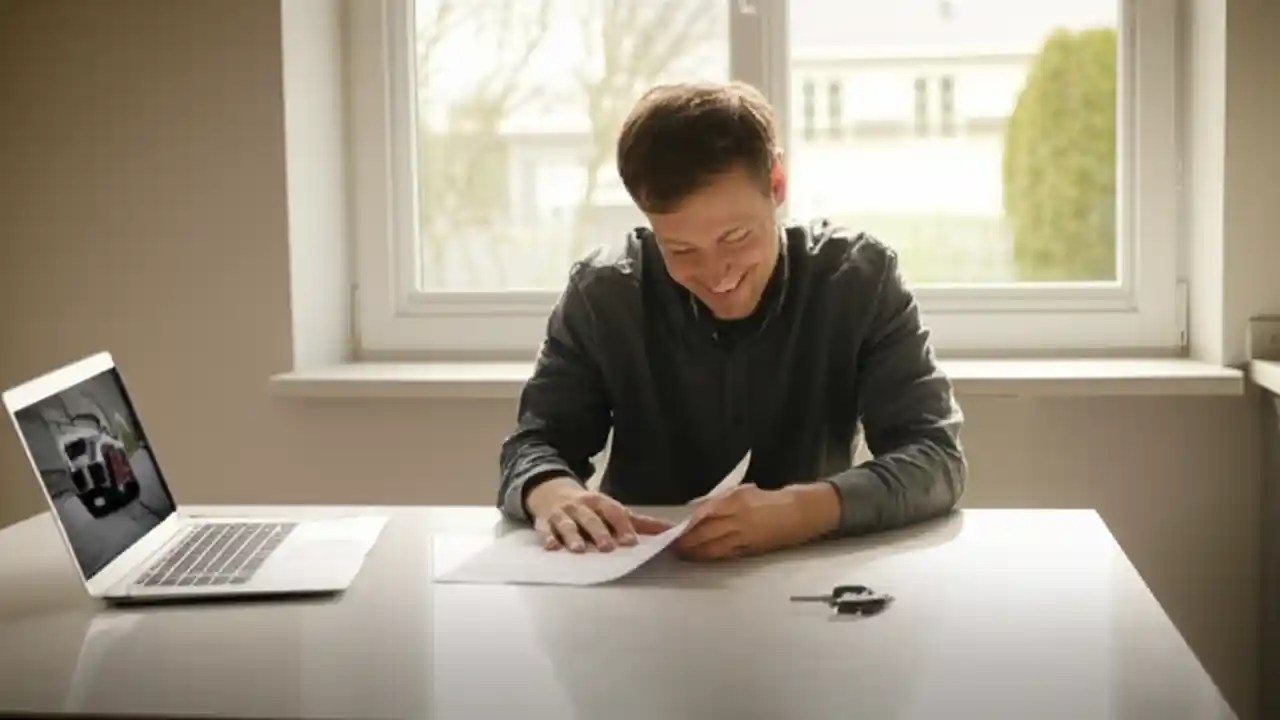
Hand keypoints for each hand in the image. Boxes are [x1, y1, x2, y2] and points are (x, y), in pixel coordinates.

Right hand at [526, 476, 674, 552]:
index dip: (623, 526)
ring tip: (579, 550)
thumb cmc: (589, 506)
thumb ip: (639, 522)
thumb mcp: (612, 509)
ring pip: (568, 524)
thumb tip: (671, 530)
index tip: (631, 541)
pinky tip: (552, 547)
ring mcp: (562, 513)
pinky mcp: (545, 522)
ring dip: (574, 536)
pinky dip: (549, 538)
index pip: (614, 512)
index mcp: (600, 502)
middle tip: (607, 548)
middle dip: (599, 532)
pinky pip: (546, 530)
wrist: (550, 490)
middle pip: (591, 518)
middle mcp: (581, 506)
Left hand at [674, 482, 839, 561]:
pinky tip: (702, 558)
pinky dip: (712, 556)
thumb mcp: (742, 491)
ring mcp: (745, 535)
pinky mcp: (751, 549)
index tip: (676, 529)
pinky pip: (727, 554)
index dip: (689, 524)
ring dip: (696, 552)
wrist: (796, 512)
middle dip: (688, 541)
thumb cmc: (767, 499)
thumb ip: (718, 499)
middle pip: (706, 532)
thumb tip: (694, 507)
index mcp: (735, 500)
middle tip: (674, 546)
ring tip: (684, 555)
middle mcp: (738, 518)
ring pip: (714, 547)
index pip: (705, 513)